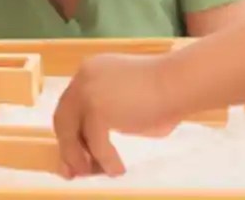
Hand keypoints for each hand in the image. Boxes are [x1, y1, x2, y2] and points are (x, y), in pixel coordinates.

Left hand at [52, 53, 181, 177]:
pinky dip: (106, 160)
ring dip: (80, 157)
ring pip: (72, 133)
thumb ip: (109, 120)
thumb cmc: (167, 93)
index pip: (70, 106)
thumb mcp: (128, 102)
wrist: (181, 82)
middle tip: (75, 170)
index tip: (77, 153)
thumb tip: (96, 154)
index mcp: (91, 72)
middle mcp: (84, 78)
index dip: (72, 132)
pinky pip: (96, 143)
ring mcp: (87, 92)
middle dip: (68, 147)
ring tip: (94, 174)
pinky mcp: (97, 109)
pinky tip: (118, 169)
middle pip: (63, 118)